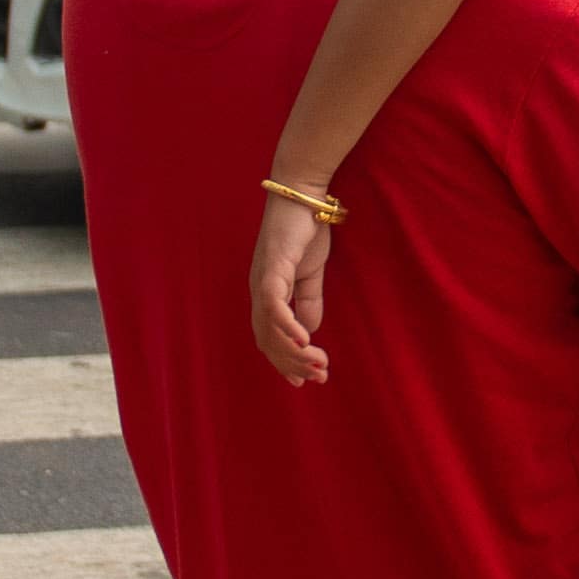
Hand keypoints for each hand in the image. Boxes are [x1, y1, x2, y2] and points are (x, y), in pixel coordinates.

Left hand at [247, 189, 337, 385]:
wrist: (304, 196)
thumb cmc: (306, 230)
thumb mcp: (311, 274)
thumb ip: (309, 302)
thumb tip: (310, 332)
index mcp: (267, 294)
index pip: (270, 338)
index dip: (285, 363)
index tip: (304, 381)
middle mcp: (259, 291)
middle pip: (268, 341)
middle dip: (293, 364)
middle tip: (320, 377)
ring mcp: (262, 281)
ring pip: (270, 329)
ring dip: (294, 352)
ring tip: (318, 364)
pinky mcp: (271, 269)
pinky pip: (275, 305)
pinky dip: (287, 326)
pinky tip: (305, 341)